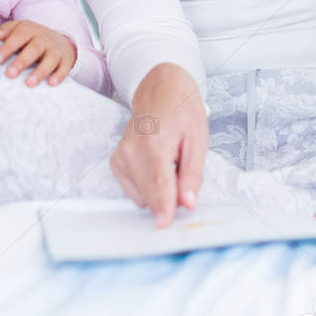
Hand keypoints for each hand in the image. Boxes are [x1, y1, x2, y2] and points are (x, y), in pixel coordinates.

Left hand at [0, 19, 77, 85]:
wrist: (59, 40)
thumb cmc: (31, 38)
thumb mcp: (19, 29)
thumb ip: (7, 32)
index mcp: (30, 30)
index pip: (18, 36)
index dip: (7, 47)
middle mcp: (44, 39)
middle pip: (34, 48)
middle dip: (22, 61)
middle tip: (9, 74)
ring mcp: (56, 50)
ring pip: (50, 59)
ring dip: (40, 71)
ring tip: (29, 83)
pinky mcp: (66, 60)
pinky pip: (64, 68)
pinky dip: (59, 75)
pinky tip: (51, 83)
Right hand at [110, 63, 207, 228]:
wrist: (160, 89)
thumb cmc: (183, 111)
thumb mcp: (198, 139)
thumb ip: (192, 174)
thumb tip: (188, 203)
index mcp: (155, 142)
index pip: (158, 183)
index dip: (164, 207)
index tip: (164, 225)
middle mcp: (132, 151)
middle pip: (150, 194)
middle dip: (170, 199)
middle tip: (185, 182)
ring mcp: (121, 157)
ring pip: (142, 195)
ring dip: (160, 191)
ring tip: (170, 165)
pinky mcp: (116, 162)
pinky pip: (134, 190)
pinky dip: (148, 186)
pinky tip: (157, 167)